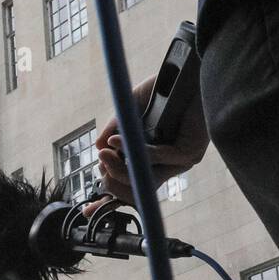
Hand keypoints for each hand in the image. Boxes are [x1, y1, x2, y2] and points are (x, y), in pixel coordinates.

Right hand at [82, 72, 209, 217]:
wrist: (189, 68)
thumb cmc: (163, 87)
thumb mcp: (131, 108)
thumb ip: (116, 129)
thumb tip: (99, 148)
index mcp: (154, 159)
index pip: (132, 188)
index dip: (111, 201)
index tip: (88, 211)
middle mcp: (168, 165)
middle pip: (136, 190)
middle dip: (112, 180)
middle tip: (100, 160)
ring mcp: (181, 161)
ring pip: (146, 179)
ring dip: (121, 170)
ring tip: (104, 154)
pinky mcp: (190, 151)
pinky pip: (157, 158)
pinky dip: (134, 151)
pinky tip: (118, 141)